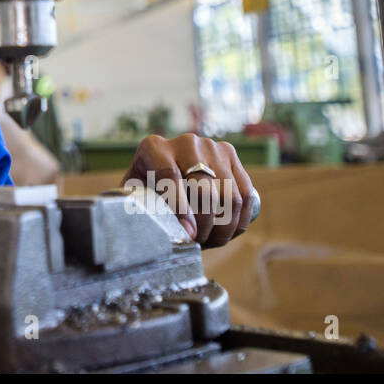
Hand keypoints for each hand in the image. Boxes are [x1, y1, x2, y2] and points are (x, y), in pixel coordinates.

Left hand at [122, 133, 257, 246]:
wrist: (165, 167)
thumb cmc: (147, 188)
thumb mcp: (137, 195)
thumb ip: (144, 209)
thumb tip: (165, 233)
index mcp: (153, 148)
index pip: (170, 176)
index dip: (180, 208)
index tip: (188, 234)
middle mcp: (184, 143)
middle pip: (204, 189)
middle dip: (205, 224)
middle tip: (198, 241)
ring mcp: (211, 146)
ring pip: (229, 195)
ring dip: (224, 226)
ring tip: (212, 240)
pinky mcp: (231, 155)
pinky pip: (245, 193)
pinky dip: (241, 219)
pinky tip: (230, 232)